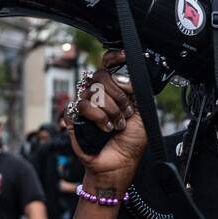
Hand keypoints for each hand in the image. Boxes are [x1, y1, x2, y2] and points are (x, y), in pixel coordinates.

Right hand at [68, 51, 146, 188]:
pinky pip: (84, 105)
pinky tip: (105, 128)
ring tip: (117, 124)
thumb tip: (124, 76)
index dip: (114, 57)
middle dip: (119, 95)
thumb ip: (136, 91)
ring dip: (111, 109)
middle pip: (102, 75)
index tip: (123, 56)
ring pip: (94, 91)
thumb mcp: (142, 112)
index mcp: (115, 90)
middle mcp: (99, 94)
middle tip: (126, 112)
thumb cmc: (130, 141)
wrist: (119, 162)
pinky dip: (99, 117)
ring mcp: (86, 104)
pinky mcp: (75, 117)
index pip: (109, 65)